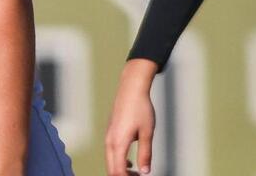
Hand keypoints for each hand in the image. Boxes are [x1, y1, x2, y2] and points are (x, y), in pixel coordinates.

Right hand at [105, 60, 156, 175]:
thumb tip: (145, 172)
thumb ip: (145, 154)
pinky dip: (118, 161)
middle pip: (111, 168)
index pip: (118, 171)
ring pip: (110, 161)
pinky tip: (129, 162)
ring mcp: (108, 135)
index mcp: (118, 142)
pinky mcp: (110, 131)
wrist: (131, 88)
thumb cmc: (141, 108)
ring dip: (120, 169)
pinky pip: (110, 152)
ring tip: (135, 173)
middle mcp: (110, 140)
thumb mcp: (147, 132)